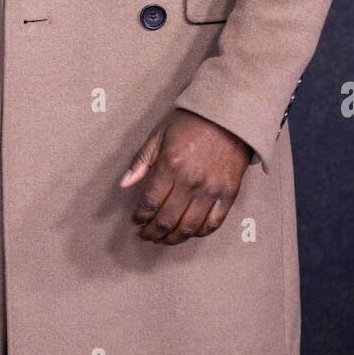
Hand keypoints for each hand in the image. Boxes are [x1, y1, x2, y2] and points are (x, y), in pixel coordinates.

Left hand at [119, 109, 251, 244]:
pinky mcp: (229, 194)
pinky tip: (188, 233)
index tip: (135, 221)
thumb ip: (141, 161)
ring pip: (188, 228)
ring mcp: (211, 190)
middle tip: (145, 235)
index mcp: (170, 165)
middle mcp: (190, 181)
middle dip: (151, 233)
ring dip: (172, 239)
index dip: (139, 217)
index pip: (149, 203)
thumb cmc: (192, 122)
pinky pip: (213, 224)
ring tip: (163, 239)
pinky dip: (199, 233)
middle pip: (166, 220)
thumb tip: (124, 184)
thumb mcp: (160, 134)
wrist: (229, 115)